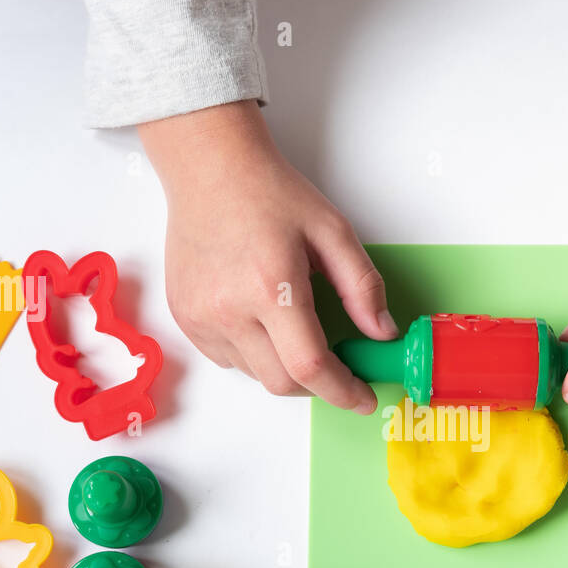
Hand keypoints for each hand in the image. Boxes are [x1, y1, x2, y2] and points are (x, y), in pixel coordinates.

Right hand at [139, 101, 395, 412]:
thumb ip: (362, 286)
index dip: (342, 391)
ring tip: (293, 326)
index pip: (310, 366)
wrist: (209, 169)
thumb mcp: (333, 231)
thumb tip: (382, 333)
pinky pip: (228, 360)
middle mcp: (229, 309)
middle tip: (337, 364)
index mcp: (271, 286)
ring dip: (284, 367)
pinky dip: (254, 355)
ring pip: (255, 375)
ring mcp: (201, 317)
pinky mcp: (185, 318)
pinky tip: (261, 319)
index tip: (363, 398)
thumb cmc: (270, 193)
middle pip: (283, 382)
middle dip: (317, 384)